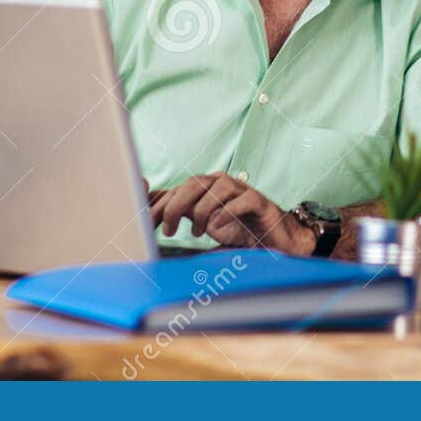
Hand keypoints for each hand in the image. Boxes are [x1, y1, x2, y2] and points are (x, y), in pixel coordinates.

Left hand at [149, 172, 315, 253]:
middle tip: (168, 231)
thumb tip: (152, 212)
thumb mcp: (203, 222)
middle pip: (192, 183)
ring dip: (201, 213)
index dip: (158, 205)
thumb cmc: (238, 228)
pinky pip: (240, 201)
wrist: (275, 238)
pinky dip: (226, 214)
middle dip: (175, 207)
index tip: (145, 225)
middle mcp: (221, 182)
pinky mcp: (258, 201)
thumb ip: (182, 214)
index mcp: (206, 186)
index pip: (177, 189)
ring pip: (214, 190)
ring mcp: (241, 189)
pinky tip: (217, 229)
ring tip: (198, 232)